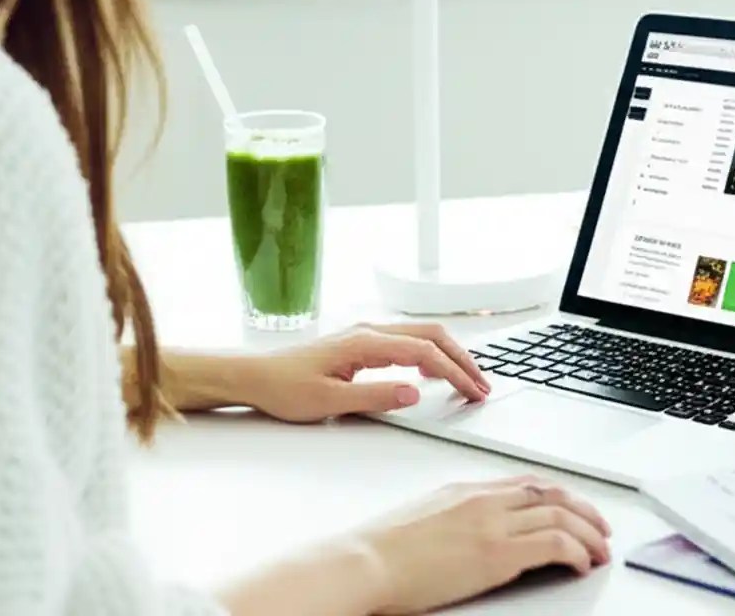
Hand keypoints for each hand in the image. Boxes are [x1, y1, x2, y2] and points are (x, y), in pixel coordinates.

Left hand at [243, 323, 490, 421]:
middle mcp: (369, 332)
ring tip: (467, 379)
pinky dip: (431, 353)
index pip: (425, 353)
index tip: (473, 392)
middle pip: (432, 336)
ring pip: (422, 335)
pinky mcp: (362, 343)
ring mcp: (366, 334)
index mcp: (365, 343)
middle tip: (482, 385)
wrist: (253, 375)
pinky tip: (433, 372)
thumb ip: (375, 396)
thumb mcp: (329, 402)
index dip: (454, 373)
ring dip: (449, 355)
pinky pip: (408, 341)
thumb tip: (415, 393)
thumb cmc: (284, 388)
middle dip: (462, 360)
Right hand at [360, 475, 611, 614]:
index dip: (560, 495)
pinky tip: (582, 564)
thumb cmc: (380, 550)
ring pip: (563, 514)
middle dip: (586, 510)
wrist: (363, 563)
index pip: (528, 483)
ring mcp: (493, 524)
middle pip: (554, 493)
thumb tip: (472, 531)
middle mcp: (485, 500)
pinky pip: (556, 543)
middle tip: (601, 529)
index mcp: (467, 490)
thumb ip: (455, 516)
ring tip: (601, 550)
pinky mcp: (498, 554)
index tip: (575, 508)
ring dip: (590, 533)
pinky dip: (578, 552)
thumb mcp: (423, 517)